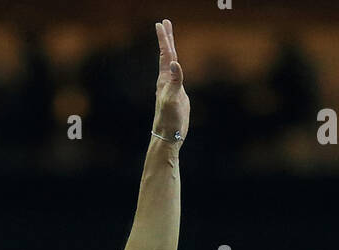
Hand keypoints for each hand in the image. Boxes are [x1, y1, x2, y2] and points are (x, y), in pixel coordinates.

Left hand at [154, 19, 189, 144]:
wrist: (168, 136)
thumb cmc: (169, 119)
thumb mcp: (173, 99)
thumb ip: (175, 80)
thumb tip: (176, 63)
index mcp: (164, 79)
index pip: (166, 54)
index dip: (164, 39)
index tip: (161, 24)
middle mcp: (166, 81)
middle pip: (167, 55)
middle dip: (167, 38)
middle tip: (165, 23)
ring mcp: (172, 87)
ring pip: (171, 64)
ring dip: (171, 50)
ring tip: (170, 39)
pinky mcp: (177, 95)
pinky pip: (177, 75)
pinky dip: (177, 66)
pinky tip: (177, 66)